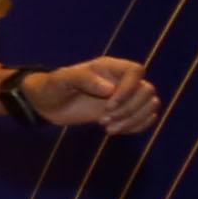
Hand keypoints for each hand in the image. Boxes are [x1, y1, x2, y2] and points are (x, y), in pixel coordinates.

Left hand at [22, 55, 163, 136]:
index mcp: (109, 67)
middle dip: (129, 109)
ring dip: (134, 120)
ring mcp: (124, 96)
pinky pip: (146, 117)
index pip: (136, 71)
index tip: (109, 104)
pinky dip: (137, 127)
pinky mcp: (123, 112)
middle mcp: (121, 80)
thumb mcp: (61, 80)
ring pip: (150, 104)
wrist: (47, 104)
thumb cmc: (52, 86)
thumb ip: (82, 79)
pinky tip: (116, 131)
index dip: (129, 89)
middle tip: (104, 119)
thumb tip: (110, 89)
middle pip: (147, 91)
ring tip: (109, 128)